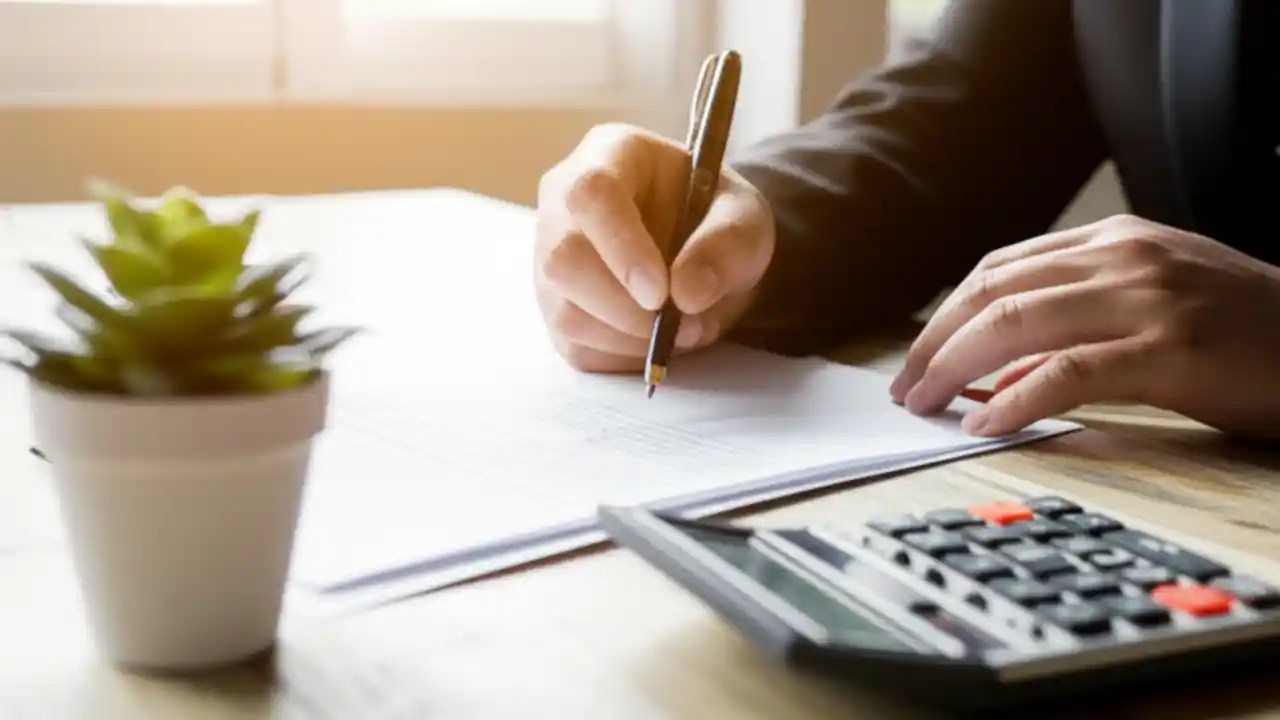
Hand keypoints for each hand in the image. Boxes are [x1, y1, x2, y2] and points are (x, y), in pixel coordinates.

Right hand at [535, 123, 774, 371]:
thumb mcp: (744, 218)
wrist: (705, 251)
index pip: (591, 194)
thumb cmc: (716, 218)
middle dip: (626, 308)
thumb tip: (686, 293)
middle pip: (563, 259)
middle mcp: (562, 200)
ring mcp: (550, 255)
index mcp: (609, 153)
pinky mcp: (556, 305)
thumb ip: (725, 245)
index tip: (660, 294)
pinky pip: (576, 346)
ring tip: (682, 331)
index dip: (621, 247)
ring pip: (566, 311)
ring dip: (631, 337)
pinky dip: (624, 356)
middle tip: (686, 324)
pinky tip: (655, 339)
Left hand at [890, 214, 1279, 439]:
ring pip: (1014, 324)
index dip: (947, 315)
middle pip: (992, 293)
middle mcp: (1122, 258)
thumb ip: (1080, 317)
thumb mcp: (1156, 301)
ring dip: (954, 369)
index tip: (918, 356)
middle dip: (934, 343)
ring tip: (925, 405)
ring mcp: (1147, 299)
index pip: (999, 269)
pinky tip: (986, 424)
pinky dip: (1013, 400)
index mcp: (1115, 241)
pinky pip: (1066, 372)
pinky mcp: (1170, 350)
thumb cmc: (1244, 332)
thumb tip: (997, 363)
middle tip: (905, 387)